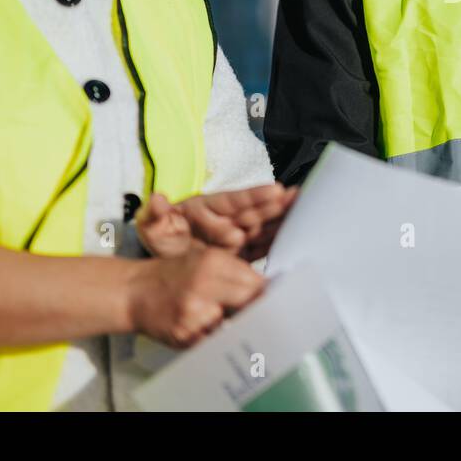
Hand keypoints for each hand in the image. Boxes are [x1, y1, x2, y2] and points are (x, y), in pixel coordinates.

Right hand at [126, 244, 264, 347]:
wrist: (133, 292)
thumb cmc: (173, 274)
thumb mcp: (203, 259)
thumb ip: (234, 271)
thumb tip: (267, 288)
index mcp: (212, 263)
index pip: (255, 282)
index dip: (267, 293)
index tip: (276, 300)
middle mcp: (204, 287)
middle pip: (250, 304)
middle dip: (257, 311)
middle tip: (262, 315)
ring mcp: (194, 314)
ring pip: (234, 326)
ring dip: (237, 326)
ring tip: (233, 322)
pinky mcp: (185, 336)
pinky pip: (214, 342)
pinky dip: (217, 339)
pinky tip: (213, 331)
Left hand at [136, 184, 297, 260]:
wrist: (163, 269)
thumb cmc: (160, 239)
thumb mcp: (151, 227)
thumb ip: (154, 214)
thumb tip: (158, 199)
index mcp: (207, 207)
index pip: (234, 201)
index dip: (255, 196)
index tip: (275, 190)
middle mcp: (227, 219)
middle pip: (255, 211)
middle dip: (277, 205)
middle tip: (300, 197)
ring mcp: (237, 236)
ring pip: (263, 226)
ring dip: (284, 220)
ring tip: (309, 211)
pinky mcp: (242, 254)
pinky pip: (262, 246)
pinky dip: (279, 243)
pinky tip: (297, 239)